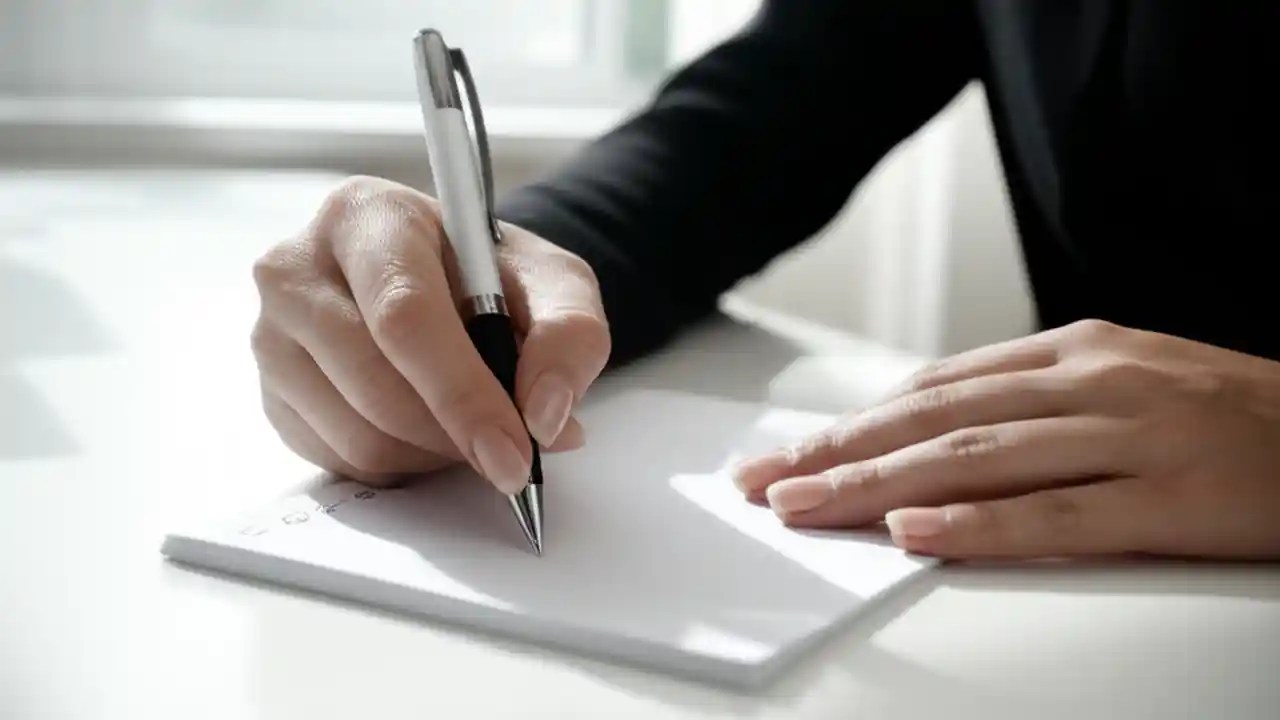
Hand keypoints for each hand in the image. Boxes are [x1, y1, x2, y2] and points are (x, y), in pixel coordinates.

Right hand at [251, 176, 609, 490]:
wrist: (447, 284)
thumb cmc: (492, 278)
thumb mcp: (555, 285)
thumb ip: (570, 335)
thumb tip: (544, 415)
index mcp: (368, 217)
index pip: (405, 317)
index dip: (462, 395)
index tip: (514, 453)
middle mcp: (297, 267)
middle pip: (375, 382)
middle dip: (455, 435)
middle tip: (511, 453)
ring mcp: (270, 334)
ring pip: (358, 435)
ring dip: (432, 454)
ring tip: (470, 425)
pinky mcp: (270, 394)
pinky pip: (339, 461)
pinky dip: (400, 465)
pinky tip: (427, 430)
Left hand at [734, 320, 1279, 559]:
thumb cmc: (1228, 415)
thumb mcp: (1121, 382)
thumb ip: (1031, 399)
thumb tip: (931, 427)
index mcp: (1074, 351)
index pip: (934, 388)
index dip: (853, 422)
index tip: (787, 453)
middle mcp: (1092, 381)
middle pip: (936, 418)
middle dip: (839, 452)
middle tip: (764, 482)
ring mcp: (1133, 435)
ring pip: (979, 458)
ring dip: (880, 484)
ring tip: (806, 506)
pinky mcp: (1173, 496)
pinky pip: (1059, 514)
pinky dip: (980, 524)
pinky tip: (916, 534)